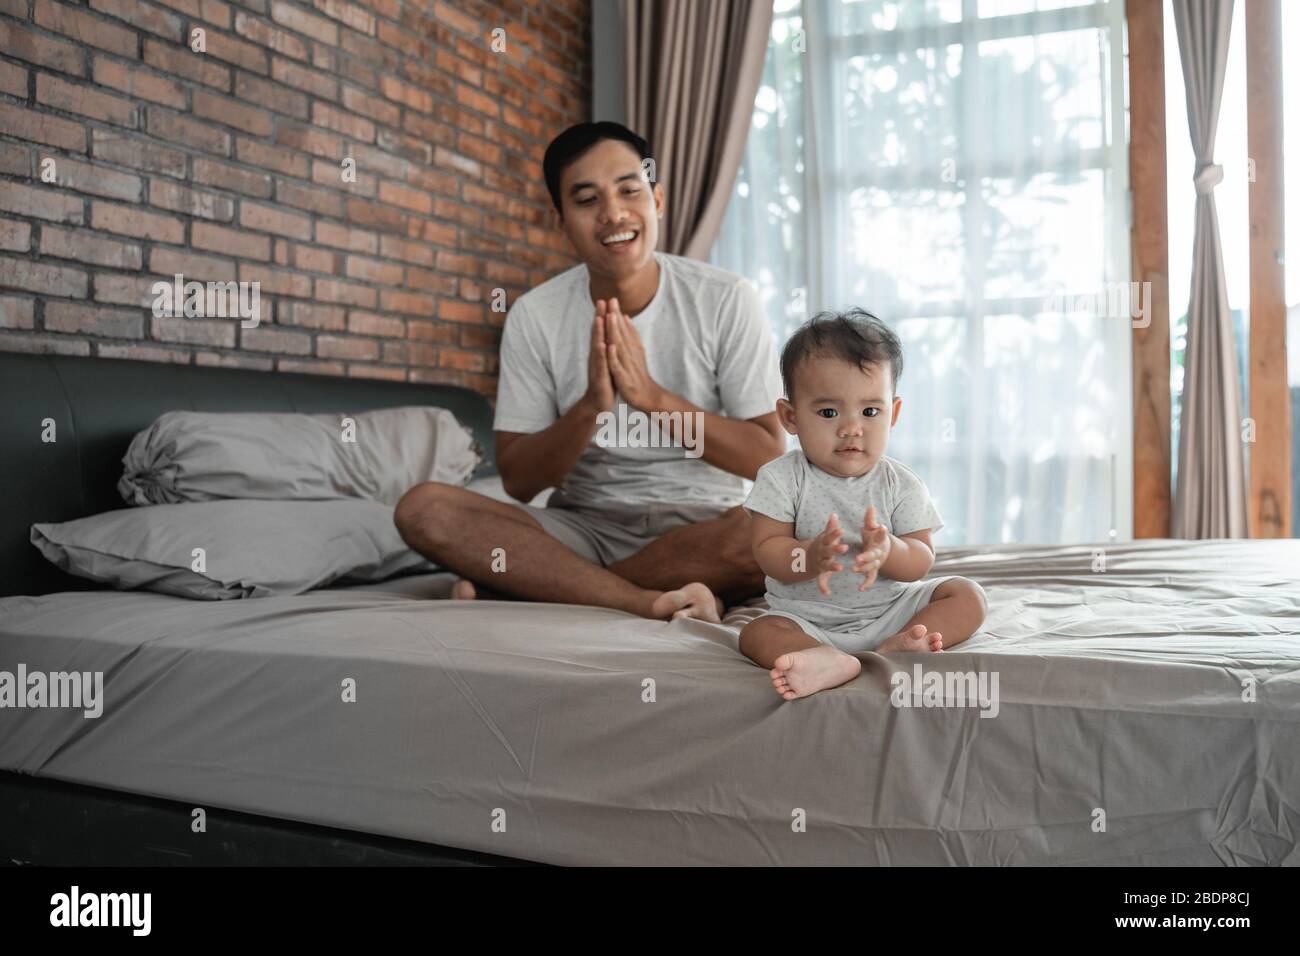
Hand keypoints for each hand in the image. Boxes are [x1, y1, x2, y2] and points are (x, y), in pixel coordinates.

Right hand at [583, 300, 615, 413]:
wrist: (598, 401)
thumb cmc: (605, 379)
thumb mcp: (607, 360)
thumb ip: (607, 345)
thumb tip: (609, 331)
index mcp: (600, 351)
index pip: (601, 331)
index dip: (603, 315)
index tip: (606, 299)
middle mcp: (596, 356)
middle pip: (597, 333)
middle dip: (598, 317)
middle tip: (600, 301)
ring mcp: (596, 365)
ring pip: (596, 346)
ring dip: (597, 332)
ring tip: (599, 319)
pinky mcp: (599, 376)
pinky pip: (600, 364)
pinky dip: (602, 354)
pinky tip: (603, 346)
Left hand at [604, 297, 663, 412]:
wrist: (647, 395)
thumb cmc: (638, 372)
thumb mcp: (636, 350)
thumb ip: (631, 333)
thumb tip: (625, 316)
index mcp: (631, 348)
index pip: (623, 329)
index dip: (617, 314)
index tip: (612, 298)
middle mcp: (630, 354)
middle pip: (621, 333)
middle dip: (615, 317)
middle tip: (612, 300)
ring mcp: (627, 365)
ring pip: (619, 346)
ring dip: (615, 332)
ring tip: (610, 317)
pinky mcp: (624, 378)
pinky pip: (617, 366)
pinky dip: (614, 356)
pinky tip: (610, 347)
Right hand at [809, 512, 849, 596]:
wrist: (803, 559)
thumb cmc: (820, 546)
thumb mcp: (824, 537)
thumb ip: (830, 528)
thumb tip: (834, 514)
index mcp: (822, 543)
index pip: (828, 537)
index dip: (834, 534)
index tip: (841, 530)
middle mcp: (820, 553)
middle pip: (828, 551)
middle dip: (835, 549)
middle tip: (845, 547)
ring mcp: (819, 563)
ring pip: (826, 565)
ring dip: (832, 566)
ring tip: (840, 567)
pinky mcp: (820, 573)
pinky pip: (821, 581)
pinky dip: (823, 587)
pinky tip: (828, 593)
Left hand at [851, 506, 891, 590]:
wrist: (884, 550)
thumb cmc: (875, 537)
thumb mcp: (873, 527)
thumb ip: (871, 519)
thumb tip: (870, 506)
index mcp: (879, 540)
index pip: (882, 535)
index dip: (882, 531)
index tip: (882, 527)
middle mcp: (879, 553)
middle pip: (873, 555)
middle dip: (866, 557)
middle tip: (857, 558)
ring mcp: (877, 563)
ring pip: (871, 567)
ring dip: (863, 569)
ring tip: (854, 569)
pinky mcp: (874, 570)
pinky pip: (871, 578)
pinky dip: (867, 584)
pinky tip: (860, 589)